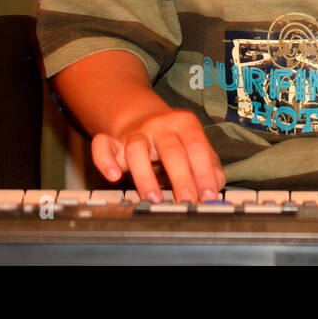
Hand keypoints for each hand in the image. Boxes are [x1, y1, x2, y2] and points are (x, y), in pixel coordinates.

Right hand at [90, 108, 225, 203]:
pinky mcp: (113, 142)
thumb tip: (215, 186)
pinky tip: (113, 176)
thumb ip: (209, 165)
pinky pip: (103, 146)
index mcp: (184, 124)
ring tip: (154, 199)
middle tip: (187, 201)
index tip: (208, 196)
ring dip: (145, 176)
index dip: (204, 172)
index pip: (197, 147)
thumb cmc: (175, 140)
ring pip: (136, 149)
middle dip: (181, 177)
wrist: (140, 117)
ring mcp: (134, 133)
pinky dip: (104, 160)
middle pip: (170, 149)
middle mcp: (159, 126)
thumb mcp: (196, 147)